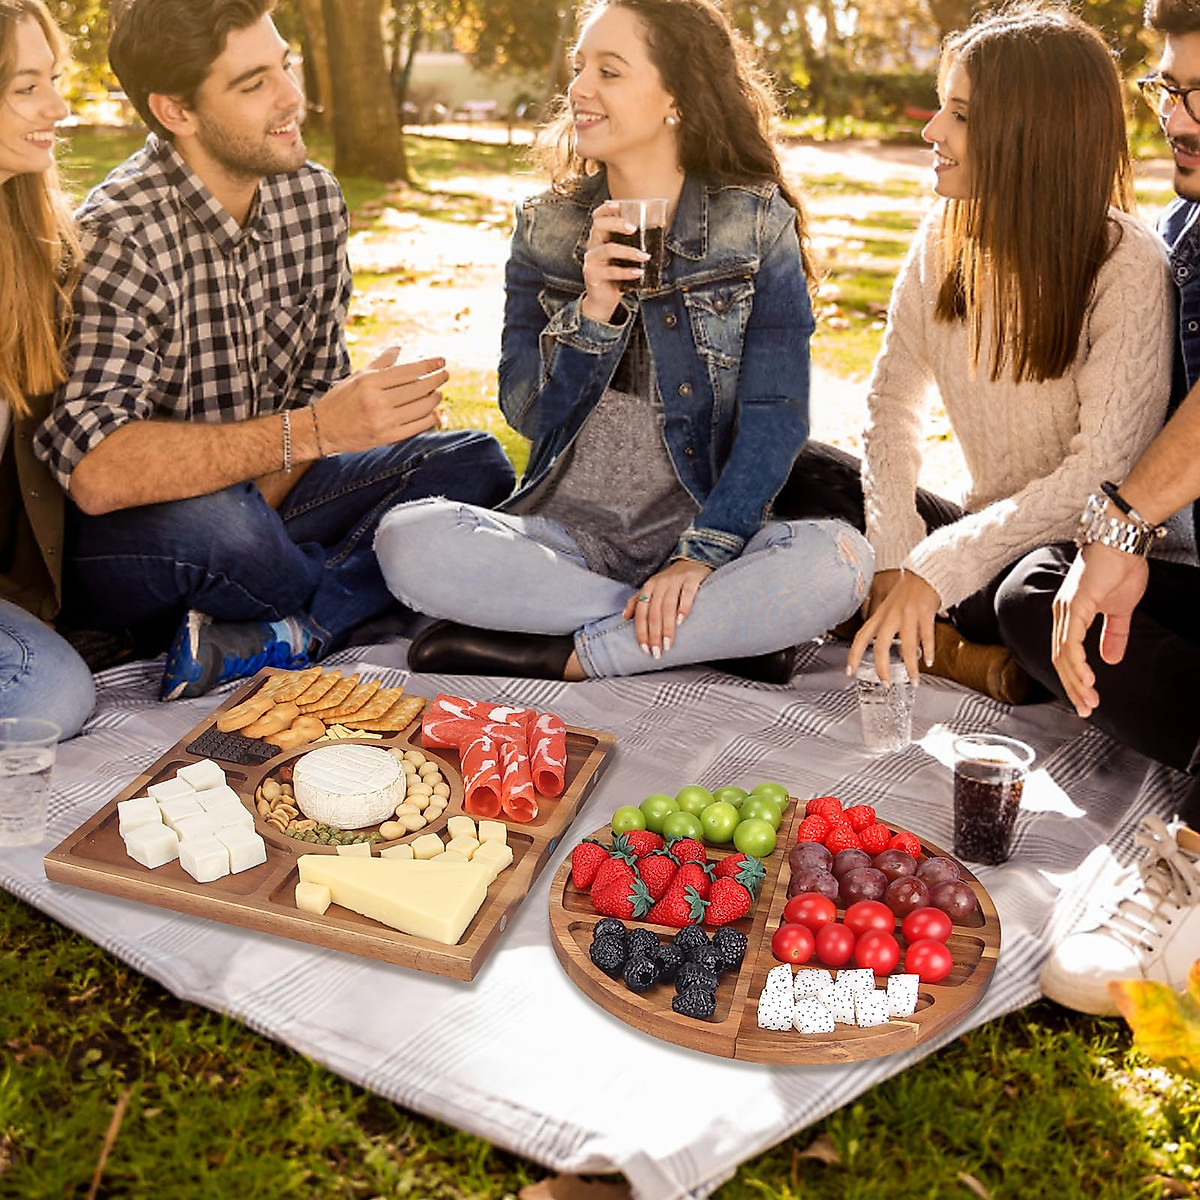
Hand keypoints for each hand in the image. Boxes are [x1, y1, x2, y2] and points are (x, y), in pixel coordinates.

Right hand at [312, 347, 446, 453]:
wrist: (324, 429)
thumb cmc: (341, 400)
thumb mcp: (358, 376)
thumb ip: (381, 363)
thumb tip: (399, 348)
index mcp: (370, 382)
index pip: (408, 371)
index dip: (428, 365)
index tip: (441, 362)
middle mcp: (378, 401)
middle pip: (418, 388)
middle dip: (436, 380)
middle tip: (445, 375)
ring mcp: (384, 420)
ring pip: (421, 407)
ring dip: (434, 399)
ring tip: (437, 393)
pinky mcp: (388, 437)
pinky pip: (417, 426)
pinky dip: (429, 418)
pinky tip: (434, 412)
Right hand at [580, 201, 646, 322]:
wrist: (603, 300)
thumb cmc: (615, 276)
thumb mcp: (622, 258)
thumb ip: (630, 245)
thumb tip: (656, 234)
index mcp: (599, 238)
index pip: (598, 217)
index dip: (607, 209)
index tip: (620, 204)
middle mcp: (592, 246)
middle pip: (599, 226)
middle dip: (617, 224)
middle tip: (634, 228)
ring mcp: (591, 261)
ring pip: (608, 249)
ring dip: (629, 251)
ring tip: (645, 256)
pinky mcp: (593, 276)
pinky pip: (611, 271)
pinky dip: (627, 272)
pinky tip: (639, 273)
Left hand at [622, 559, 713, 658]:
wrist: (692, 560)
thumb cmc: (670, 580)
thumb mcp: (651, 588)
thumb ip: (636, 601)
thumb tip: (623, 617)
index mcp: (648, 587)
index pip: (641, 612)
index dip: (641, 631)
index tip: (644, 649)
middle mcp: (660, 584)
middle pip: (653, 612)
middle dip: (654, 634)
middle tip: (657, 652)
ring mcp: (675, 581)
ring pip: (668, 606)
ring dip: (667, 627)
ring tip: (668, 644)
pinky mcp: (691, 579)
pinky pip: (686, 595)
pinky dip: (683, 608)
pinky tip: (681, 622)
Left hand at [846, 568, 940, 682]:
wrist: (925, 573)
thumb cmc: (907, 591)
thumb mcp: (889, 607)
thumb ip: (885, 625)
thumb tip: (882, 644)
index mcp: (880, 615)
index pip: (861, 637)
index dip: (853, 655)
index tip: (849, 671)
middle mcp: (891, 616)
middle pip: (881, 646)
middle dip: (882, 667)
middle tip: (885, 683)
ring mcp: (908, 615)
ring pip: (907, 646)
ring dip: (910, 666)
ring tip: (913, 679)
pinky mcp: (925, 613)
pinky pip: (927, 636)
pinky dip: (929, 651)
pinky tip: (929, 661)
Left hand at [1051, 543, 1148, 716]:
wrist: (1124, 540)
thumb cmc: (1120, 568)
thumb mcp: (1120, 610)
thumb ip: (1113, 635)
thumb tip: (1111, 660)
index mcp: (1069, 616)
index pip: (1066, 655)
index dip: (1074, 679)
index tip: (1087, 700)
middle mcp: (1061, 615)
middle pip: (1060, 660)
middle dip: (1072, 687)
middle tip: (1085, 709)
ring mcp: (1065, 609)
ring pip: (1063, 654)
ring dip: (1075, 680)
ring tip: (1088, 699)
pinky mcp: (1075, 604)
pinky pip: (1071, 639)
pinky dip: (1076, 661)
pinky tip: (1085, 677)